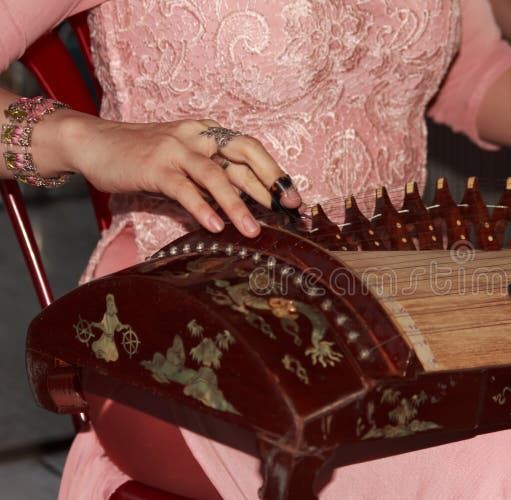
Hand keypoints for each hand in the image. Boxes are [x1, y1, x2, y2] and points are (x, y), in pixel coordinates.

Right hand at [55, 115, 300, 236]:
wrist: (94, 142)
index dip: (275, 172)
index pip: (251, 149)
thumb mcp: (184, 161)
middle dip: (269, 183)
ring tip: (253, 231)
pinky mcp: (154, 166)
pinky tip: (214, 227)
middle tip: (287, 209)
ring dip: (238, 205)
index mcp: (209, 133)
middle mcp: (198, 136)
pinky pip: (184, 189)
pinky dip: (201, 208)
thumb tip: (248, 204)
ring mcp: (175, 149)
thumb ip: (212, 176)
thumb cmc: (143, 157)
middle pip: (244, 154)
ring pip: (216, 175)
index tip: (293, 198)